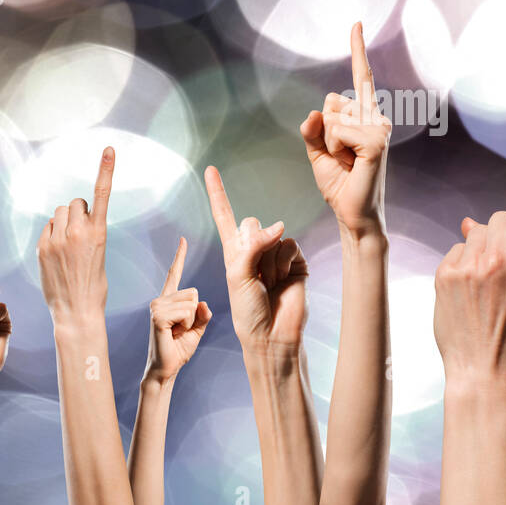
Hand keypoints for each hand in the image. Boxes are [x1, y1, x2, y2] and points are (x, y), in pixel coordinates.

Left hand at [38, 147, 113, 325]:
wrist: (76, 311)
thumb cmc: (93, 285)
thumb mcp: (98, 254)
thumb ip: (87, 232)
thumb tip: (70, 219)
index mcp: (98, 233)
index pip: (101, 195)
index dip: (106, 170)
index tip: (109, 148)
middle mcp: (77, 232)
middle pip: (74, 203)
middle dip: (78, 212)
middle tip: (81, 232)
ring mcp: (56, 240)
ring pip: (59, 213)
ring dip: (64, 222)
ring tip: (69, 244)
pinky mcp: (42, 248)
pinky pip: (47, 227)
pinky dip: (52, 233)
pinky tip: (57, 252)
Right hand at [145, 237, 212, 382]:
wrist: (166, 369)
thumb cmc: (179, 349)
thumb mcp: (197, 329)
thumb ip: (203, 314)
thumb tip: (203, 303)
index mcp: (169, 300)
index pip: (175, 274)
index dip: (180, 256)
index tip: (183, 239)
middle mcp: (160, 299)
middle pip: (194, 293)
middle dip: (195, 314)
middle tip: (180, 330)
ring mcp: (156, 306)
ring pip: (192, 303)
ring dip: (190, 322)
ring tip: (176, 333)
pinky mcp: (157, 315)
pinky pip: (186, 313)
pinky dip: (186, 326)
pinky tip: (173, 334)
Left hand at [204, 165, 307, 350]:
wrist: (273, 334)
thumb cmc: (248, 311)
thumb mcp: (238, 276)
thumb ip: (253, 245)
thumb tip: (281, 225)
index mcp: (234, 252)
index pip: (224, 217)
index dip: (218, 193)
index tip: (209, 170)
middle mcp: (255, 249)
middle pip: (251, 222)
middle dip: (251, 244)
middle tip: (254, 274)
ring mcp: (276, 254)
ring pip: (272, 235)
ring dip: (269, 262)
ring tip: (269, 284)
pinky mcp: (296, 260)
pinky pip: (290, 245)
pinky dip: (284, 262)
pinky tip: (283, 280)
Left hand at [300, 22, 391, 235]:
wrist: (353, 213)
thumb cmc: (339, 183)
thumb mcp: (317, 152)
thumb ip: (312, 130)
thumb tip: (315, 112)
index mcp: (365, 116)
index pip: (361, 77)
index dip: (358, 49)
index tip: (356, 23)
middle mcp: (377, 116)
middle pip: (330, 102)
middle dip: (324, 131)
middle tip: (341, 157)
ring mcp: (380, 127)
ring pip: (332, 118)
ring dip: (330, 144)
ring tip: (347, 162)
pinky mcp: (377, 141)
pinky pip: (337, 131)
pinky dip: (335, 149)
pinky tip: (351, 163)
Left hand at [433, 141, 505, 384]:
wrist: (482, 369)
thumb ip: (503, 252)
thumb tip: (468, 221)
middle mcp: (502, 255)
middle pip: (498, 217)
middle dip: (496, 233)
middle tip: (496, 269)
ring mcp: (472, 262)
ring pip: (472, 234)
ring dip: (474, 251)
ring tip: (478, 289)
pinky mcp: (446, 271)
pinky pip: (453, 252)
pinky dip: (456, 268)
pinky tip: (461, 296)